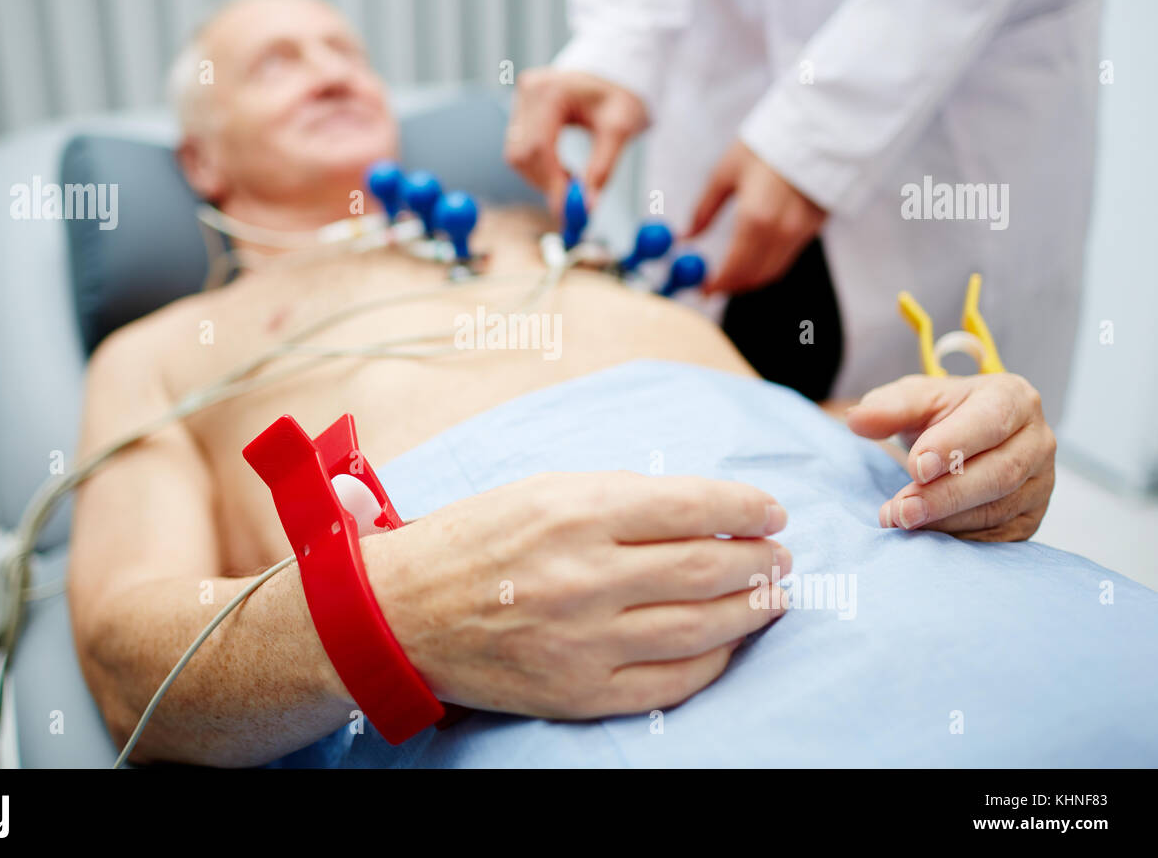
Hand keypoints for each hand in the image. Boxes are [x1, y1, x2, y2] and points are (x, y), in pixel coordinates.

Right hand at [363, 471, 790, 718]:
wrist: (402, 611)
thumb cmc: (475, 540)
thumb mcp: (540, 489)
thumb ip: (619, 497)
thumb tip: (702, 512)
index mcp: (574, 511)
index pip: (690, 506)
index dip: (745, 508)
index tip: (771, 511)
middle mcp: (583, 576)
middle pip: (705, 568)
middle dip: (759, 561)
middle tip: (779, 556)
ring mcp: (583, 641)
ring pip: (699, 626)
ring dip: (750, 609)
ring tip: (772, 595)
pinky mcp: (578, 692)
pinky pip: (670, 683)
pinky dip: (713, 661)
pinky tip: (727, 642)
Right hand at [504, 68, 647, 215]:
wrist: (614, 71)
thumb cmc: (620, 94)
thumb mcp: (620, 128)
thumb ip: (602, 168)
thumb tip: (587, 206)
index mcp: (551, 90)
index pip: (540, 145)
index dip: (550, 183)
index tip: (566, 212)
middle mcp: (528, 92)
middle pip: (522, 153)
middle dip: (546, 183)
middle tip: (574, 200)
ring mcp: (520, 101)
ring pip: (517, 156)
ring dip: (542, 177)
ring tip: (572, 177)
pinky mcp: (520, 112)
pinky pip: (519, 151)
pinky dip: (539, 168)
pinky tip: (561, 167)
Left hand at [687, 140, 826, 294]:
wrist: (816, 129)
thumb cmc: (766, 145)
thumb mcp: (726, 173)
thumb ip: (704, 210)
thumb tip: (685, 236)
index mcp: (755, 219)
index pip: (733, 268)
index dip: (715, 284)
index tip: (701, 289)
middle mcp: (780, 232)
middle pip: (753, 276)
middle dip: (731, 286)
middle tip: (712, 285)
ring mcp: (800, 233)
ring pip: (772, 272)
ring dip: (749, 280)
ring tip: (729, 275)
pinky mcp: (813, 228)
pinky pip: (786, 258)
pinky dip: (767, 266)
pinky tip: (753, 259)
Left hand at [845, 373, 1055, 541]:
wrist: (966, 440)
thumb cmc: (942, 415)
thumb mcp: (915, 400)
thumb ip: (888, 407)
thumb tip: (856, 420)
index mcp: (1013, 398)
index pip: (990, 422)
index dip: (954, 445)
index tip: (915, 467)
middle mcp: (1037, 441)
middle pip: (1000, 473)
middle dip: (945, 495)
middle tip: (900, 510)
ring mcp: (1040, 482)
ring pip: (998, 509)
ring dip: (946, 521)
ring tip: (900, 520)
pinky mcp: (1030, 516)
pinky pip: (999, 535)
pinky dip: (959, 538)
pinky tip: (925, 535)